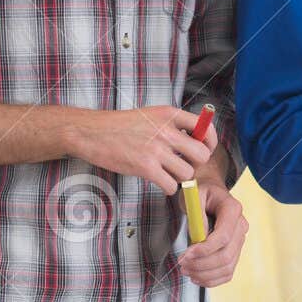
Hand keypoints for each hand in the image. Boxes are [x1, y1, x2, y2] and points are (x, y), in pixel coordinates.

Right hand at [67, 106, 211, 195]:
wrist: (92, 132)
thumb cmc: (120, 125)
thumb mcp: (151, 115)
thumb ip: (172, 124)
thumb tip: (195, 139)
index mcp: (170, 114)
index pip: (205, 128)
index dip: (209, 143)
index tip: (204, 151)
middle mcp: (167, 131)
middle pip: (202, 155)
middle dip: (195, 164)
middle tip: (183, 165)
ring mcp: (157, 150)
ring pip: (187, 173)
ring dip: (179, 178)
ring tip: (167, 173)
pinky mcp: (146, 167)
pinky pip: (171, 186)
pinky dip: (167, 188)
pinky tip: (158, 181)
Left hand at [178, 182, 246, 288]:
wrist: (212, 192)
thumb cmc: (201, 192)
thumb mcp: (194, 194)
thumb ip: (196, 213)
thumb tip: (199, 238)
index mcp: (233, 209)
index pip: (223, 237)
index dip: (204, 250)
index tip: (185, 255)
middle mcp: (241, 226)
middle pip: (225, 255)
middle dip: (201, 264)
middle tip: (181, 264)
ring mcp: (240, 240)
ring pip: (227, 267)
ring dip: (204, 274)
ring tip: (186, 270)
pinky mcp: (235, 251)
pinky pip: (228, 272)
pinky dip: (212, 280)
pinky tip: (197, 277)